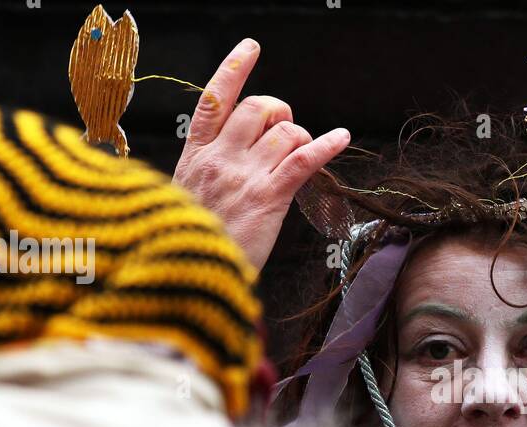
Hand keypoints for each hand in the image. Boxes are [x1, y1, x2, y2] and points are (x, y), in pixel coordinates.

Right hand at [173, 38, 350, 271]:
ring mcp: (244, 177)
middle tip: (284, 129)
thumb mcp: (184, 198)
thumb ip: (207, 170)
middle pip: (257, 108)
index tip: (250, 48)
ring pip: (284, 132)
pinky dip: (326, 146)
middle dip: (279, 110)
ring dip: (299, 137)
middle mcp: (219, 159)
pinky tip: (342, 138)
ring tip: (298, 153)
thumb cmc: (191, 243)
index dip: (233, 69)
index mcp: (195, 156)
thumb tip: (235, 150)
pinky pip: (303, 160)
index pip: (213, 100)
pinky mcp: (268, 198)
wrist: (188, 277)